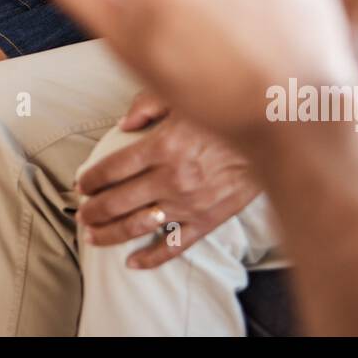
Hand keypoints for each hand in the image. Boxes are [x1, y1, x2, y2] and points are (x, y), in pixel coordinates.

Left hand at [75, 98, 260, 268]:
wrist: (276, 136)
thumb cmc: (226, 111)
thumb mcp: (184, 95)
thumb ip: (147, 105)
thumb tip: (122, 125)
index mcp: (162, 146)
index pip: (112, 168)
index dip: (91, 178)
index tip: (81, 183)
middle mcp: (171, 178)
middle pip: (118, 202)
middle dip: (93, 210)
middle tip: (81, 214)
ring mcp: (188, 204)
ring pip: (137, 226)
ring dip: (110, 234)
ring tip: (93, 236)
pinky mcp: (207, 221)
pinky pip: (173, 246)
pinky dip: (150, 258)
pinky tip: (132, 262)